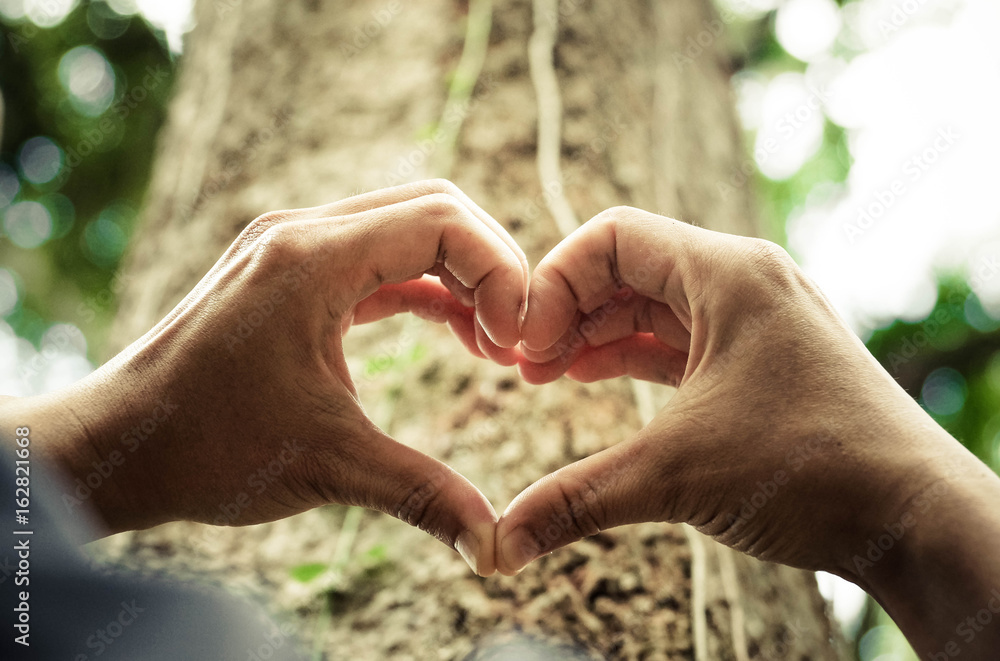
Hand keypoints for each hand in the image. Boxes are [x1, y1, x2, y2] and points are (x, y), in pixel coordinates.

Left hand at [4, 180, 527, 575]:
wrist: (118, 447)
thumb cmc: (206, 447)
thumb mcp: (329, 466)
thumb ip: (423, 494)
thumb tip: (495, 546)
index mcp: (312, 259)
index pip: (442, 220)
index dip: (500, 271)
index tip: (516, 340)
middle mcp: (302, 234)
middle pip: (433, 207)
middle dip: (489, 266)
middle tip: (515, 337)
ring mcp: (292, 247)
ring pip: (407, 226)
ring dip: (460, 275)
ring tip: (492, 342)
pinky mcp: (290, 272)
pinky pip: (379, 259)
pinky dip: (425, 287)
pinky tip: (457, 332)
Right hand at [497, 207, 999, 653]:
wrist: (914, 518)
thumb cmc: (814, 470)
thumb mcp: (677, 475)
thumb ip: (578, 498)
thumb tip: (502, 542)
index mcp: (728, 275)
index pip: (613, 237)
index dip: (555, 282)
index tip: (525, 344)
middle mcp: (745, 283)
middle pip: (629, 267)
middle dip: (568, 312)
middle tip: (524, 366)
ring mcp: (757, 321)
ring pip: (653, 305)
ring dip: (595, 334)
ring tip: (545, 374)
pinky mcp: (761, 359)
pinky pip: (679, 339)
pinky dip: (630, 354)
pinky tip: (590, 376)